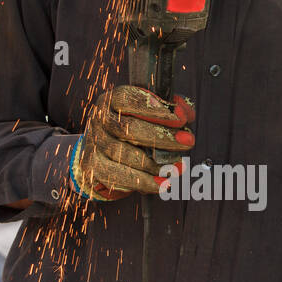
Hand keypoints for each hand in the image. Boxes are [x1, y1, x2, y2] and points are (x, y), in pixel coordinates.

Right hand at [71, 85, 194, 200]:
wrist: (105, 151)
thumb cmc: (131, 127)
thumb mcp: (150, 113)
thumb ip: (170, 109)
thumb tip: (186, 113)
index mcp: (112, 100)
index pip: (128, 99)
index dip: (155, 109)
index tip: (180, 118)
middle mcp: (100, 119)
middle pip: (128, 127)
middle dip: (163, 136)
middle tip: (187, 142)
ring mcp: (95, 143)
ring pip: (123, 153)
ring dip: (155, 162)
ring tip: (176, 166)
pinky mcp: (94, 166)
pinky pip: (118, 176)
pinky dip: (143, 181)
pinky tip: (161, 183)